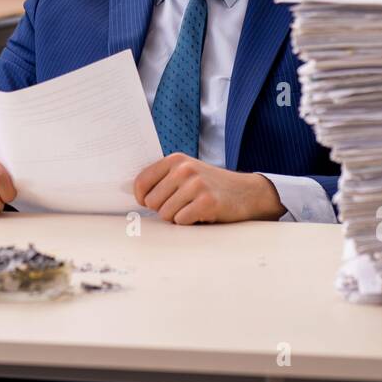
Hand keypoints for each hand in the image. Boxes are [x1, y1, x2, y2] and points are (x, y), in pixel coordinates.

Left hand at [134, 154, 284, 223]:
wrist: (246, 192)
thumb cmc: (210, 185)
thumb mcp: (187, 173)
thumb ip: (163, 179)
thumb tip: (135, 196)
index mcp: (175, 160)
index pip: (141, 182)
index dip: (142, 198)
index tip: (149, 203)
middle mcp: (184, 169)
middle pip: (152, 202)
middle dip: (164, 209)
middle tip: (182, 205)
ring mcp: (196, 184)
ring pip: (165, 214)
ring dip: (178, 217)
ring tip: (193, 208)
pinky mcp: (207, 202)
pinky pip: (181, 221)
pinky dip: (190, 222)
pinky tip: (203, 213)